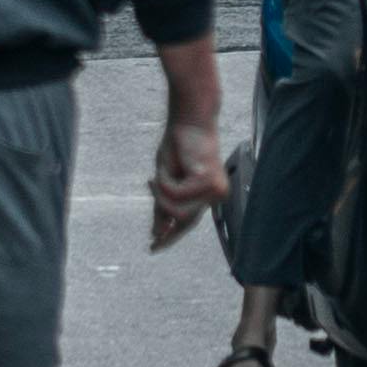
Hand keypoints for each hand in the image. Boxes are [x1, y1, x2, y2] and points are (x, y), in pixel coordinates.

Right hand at [145, 127, 229, 247]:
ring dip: (162, 191)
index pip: (188, 223)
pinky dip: (166, 182)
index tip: (153, 247)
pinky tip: (169, 167)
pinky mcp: (209, 184)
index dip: (170, 237)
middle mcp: (214, 195)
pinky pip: (177, 196)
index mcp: (205, 195)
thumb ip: (164, 205)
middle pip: (182, 221)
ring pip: (178, 211)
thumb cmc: (179, 145)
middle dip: (163, 209)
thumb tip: (157, 232)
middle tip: (152, 180)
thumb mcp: (166, 179)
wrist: (190, 119)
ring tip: (161, 170)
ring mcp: (214, 191)